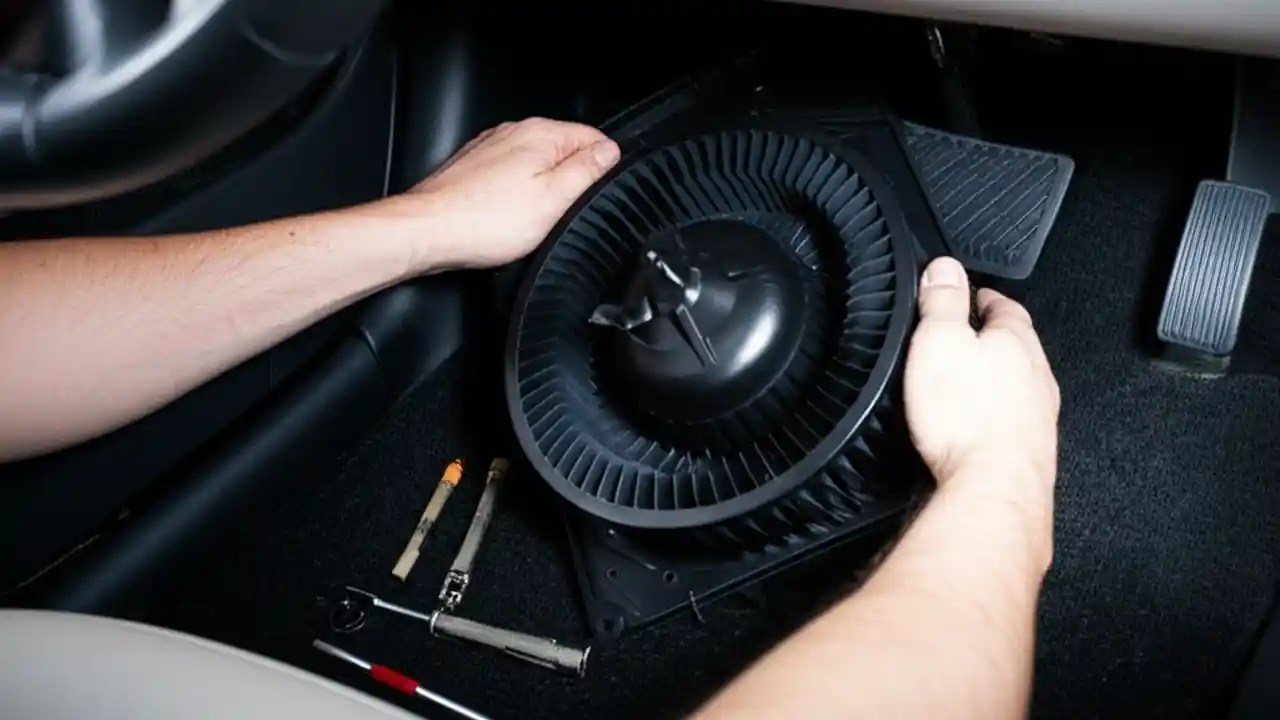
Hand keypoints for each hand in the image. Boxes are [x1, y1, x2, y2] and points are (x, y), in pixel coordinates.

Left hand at [386, 117, 620, 271]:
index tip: (598, 191)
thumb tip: (610, 151)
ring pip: (535, 164)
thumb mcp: (554, 199)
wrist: (428, 232)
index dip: (604, 165)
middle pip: (563, 150)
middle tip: (563, 213)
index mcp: (540, 134)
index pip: (592, 137)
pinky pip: (510, 176)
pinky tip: (508, 218)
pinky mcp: (474, 168)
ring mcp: (490, 149)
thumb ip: (587, 170)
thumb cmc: (484, 221)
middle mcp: (513, 133)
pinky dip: (516, 195)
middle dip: (571, 180)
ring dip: (542, 189)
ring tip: (532, 219)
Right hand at [904, 257, 1059, 508]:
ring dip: (1001, 378)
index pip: (1006, 306)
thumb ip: (943, 301)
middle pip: (1018, 346)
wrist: (994, 486)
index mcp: (1016, 341)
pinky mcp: (1030, 449)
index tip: (973, 294)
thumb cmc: (967, 418)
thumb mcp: (939, 342)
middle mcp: (1036, 375)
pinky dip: (999, 414)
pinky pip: (1015, 419)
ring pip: (1021, 383)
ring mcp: (1038, 414)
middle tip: (972, 336)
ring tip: (975, 380)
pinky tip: (980, 424)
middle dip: (995, 338)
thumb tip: (945, 267)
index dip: (985, 297)